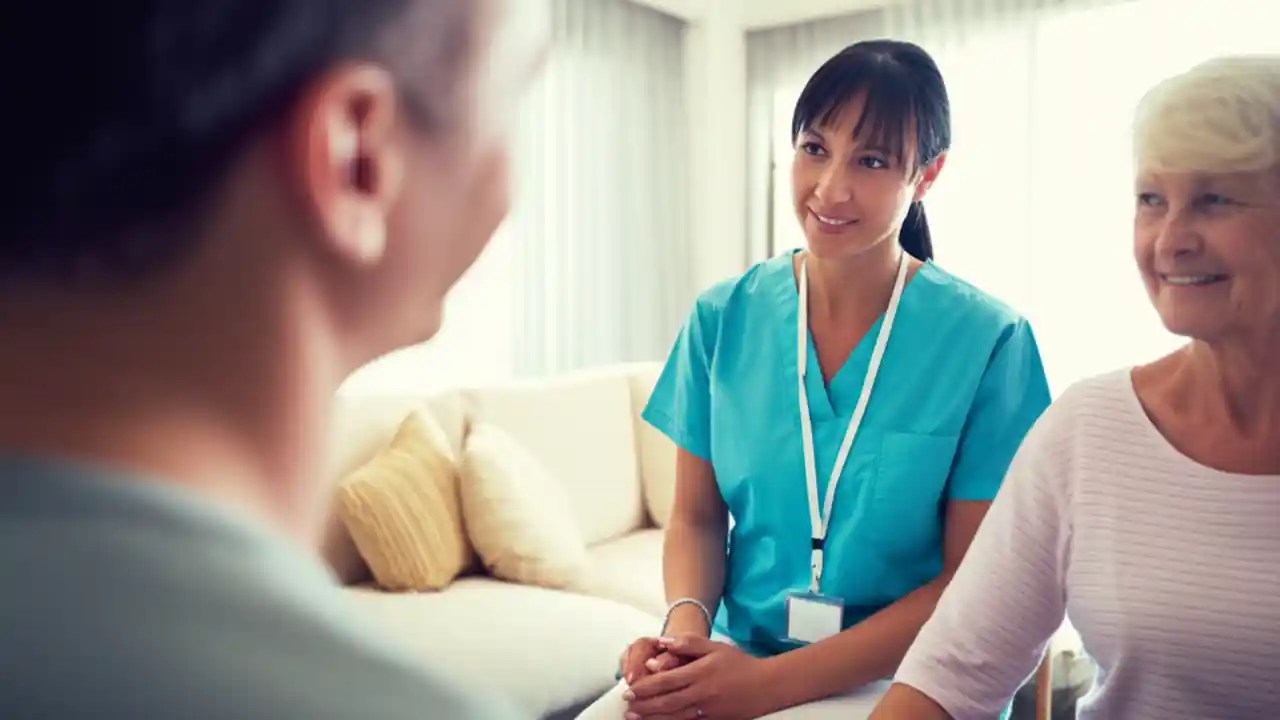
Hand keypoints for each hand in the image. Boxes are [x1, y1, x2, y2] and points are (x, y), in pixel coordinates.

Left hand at [622, 635, 771, 719]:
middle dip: (644, 705)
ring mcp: (708, 711)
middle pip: (667, 701)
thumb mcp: (715, 647)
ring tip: (635, 718)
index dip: (646, 686)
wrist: (767, 686)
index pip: (667, 680)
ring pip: (675, 717)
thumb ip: (688, 644)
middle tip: (626, 705)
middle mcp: (702, 693)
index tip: (630, 689)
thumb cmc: (739, 664)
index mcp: (701, 672)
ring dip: (652, 718)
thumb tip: (662, 643)